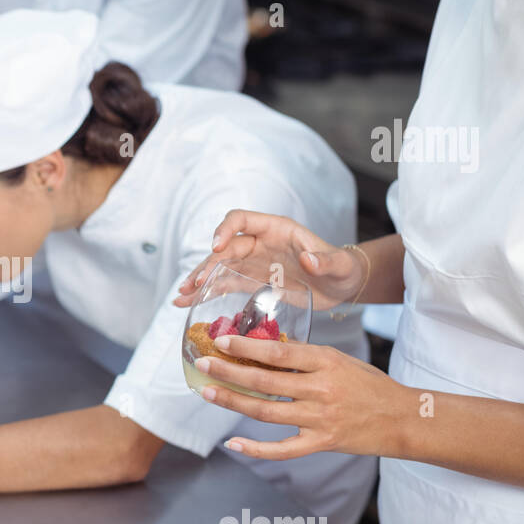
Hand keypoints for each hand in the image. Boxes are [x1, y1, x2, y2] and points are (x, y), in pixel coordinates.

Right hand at [174, 210, 365, 311]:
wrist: (342, 285)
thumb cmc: (341, 268)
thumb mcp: (338, 264)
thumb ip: (325, 260)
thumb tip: (309, 259)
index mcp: (275, 229)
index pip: (241, 220)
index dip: (225, 230)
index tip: (216, 247)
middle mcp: (259, 242)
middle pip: (224, 248)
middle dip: (207, 264)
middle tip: (194, 284)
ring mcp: (253, 262)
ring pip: (219, 267)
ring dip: (199, 280)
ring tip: (181, 296)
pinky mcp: (253, 281)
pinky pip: (225, 284)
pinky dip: (207, 293)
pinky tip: (189, 303)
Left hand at [192, 333, 413, 459]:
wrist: (404, 418)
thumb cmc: (369, 385)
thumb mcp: (340, 361)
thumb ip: (304, 358)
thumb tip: (263, 350)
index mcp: (326, 362)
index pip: (278, 352)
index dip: (246, 347)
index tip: (221, 341)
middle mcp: (321, 389)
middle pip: (265, 381)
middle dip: (229, 372)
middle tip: (203, 364)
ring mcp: (321, 419)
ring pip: (266, 412)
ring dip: (233, 402)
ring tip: (209, 393)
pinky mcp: (322, 443)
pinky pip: (282, 449)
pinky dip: (255, 448)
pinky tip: (233, 443)